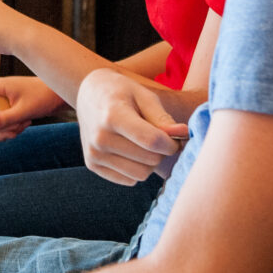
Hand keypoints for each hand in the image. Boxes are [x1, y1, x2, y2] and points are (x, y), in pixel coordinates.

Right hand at [0, 76, 64, 141]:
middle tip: (12, 131)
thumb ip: (5, 119)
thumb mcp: (24, 110)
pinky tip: (24, 125)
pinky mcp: (9, 109)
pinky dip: (11, 129)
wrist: (58, 94)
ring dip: (5, 130)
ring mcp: (2, 101)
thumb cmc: (43, 96)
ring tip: (22, 127)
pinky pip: (2, 123)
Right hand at [74, 68, 188, 185]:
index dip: (172, 143)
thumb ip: (162, 117)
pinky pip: (129, 180)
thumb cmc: (122, 92)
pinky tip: (131, 152)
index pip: (152, 141)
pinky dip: (136, 169)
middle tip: (159, 137)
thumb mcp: (143, 95)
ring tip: (144, 145)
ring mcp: (94, 154)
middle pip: (150, 160)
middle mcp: (100, 138)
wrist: (89, 93)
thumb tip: (184, 134)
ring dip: (150, 163)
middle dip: (162, 151)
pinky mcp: (92, 165)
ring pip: (141, 174)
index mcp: (113, 116)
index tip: (176, 136)